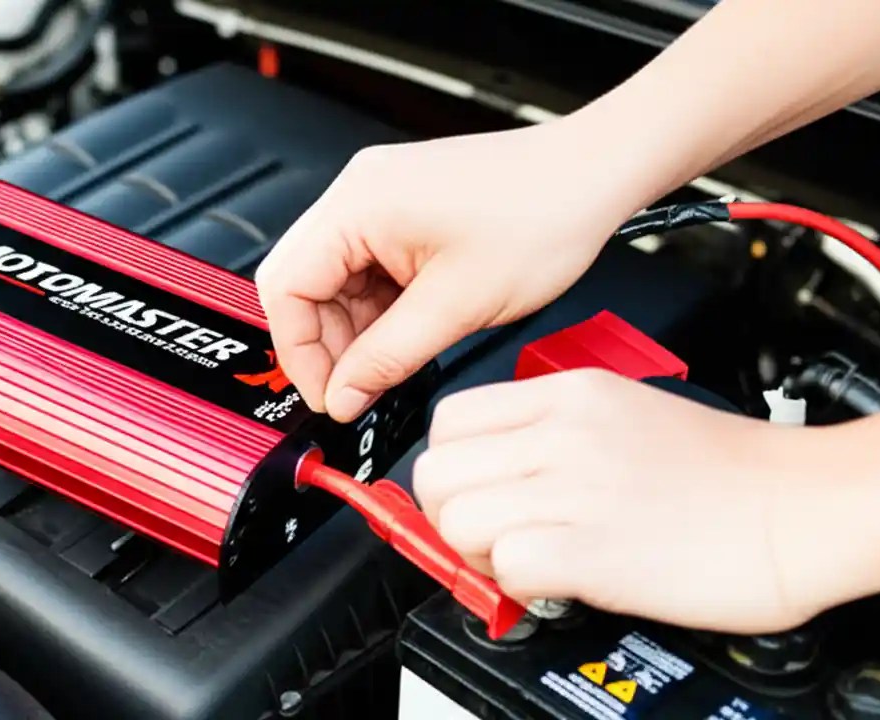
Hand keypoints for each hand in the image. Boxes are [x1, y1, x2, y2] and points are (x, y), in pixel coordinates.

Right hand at [255, 119, 651, 421]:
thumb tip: (343, 396)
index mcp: (358, 205)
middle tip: (357, 389)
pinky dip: (378, 310)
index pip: (285, 287)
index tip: (328, 395)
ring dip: (354, 330)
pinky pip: (365, 268)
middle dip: (324, 344)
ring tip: (391, 364)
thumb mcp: (456, 307)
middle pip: (302, 283)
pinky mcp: (400, 209)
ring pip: (333, 281)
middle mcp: (358, 193)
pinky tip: (407, 335)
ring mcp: (378, 198)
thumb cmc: (542, 215)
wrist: (594, 174)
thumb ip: (387, 358)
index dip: (299, 352)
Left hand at [413, 369, 879, 633]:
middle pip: (436, 472)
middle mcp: (560, 434)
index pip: (449, 420)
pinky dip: (519, 584)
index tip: (472, 491)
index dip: (450, 465)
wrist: (801, 506)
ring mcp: (572, 488)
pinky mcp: (589, 548)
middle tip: (492, 534)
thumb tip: (496, 473)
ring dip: (479, 553)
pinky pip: (504, 565)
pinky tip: (558, 579)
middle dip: (450, 514)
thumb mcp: (623, 414)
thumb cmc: (727, 471)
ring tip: (528, 558)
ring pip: (455, 519)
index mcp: (566, 395)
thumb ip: (551, 433)